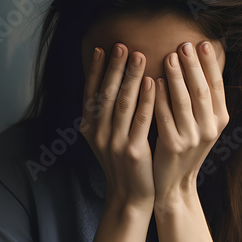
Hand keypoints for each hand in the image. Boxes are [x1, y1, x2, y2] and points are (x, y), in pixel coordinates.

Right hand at [81, 43, 157, 210]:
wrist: (130, 195)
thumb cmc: (123, 162)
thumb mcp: (107, 138)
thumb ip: (107, 115)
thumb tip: (111, 83)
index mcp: (89, 128)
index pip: (91, 93)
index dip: (96, 70)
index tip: (102, 48)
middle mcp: (97, 134)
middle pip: (106, 94)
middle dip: (114, 67)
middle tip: (123, 45)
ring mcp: (114, 143)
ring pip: (122, 103)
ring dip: (130, 77)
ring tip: (139, 55)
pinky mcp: (132, 151)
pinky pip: (140, 119)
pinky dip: (146, 99)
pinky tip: (152, 82)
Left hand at [152, 41, 228, 203]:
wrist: (174, 184)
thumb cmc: (184, 146)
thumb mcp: (202, 124)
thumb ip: (202, 99)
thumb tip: (199, 61)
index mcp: (220, 119)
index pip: (217, 86)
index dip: (210, 64)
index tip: (202, 42)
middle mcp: (210, 128)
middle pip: (202, 91)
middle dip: (193, 66)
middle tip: (184, 44)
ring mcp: (192, 138)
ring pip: (184, 102)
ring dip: (177, 77)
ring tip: (169, 56)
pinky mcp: (173, 146)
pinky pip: (165, 117)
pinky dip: (159, 98)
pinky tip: (153, 82)